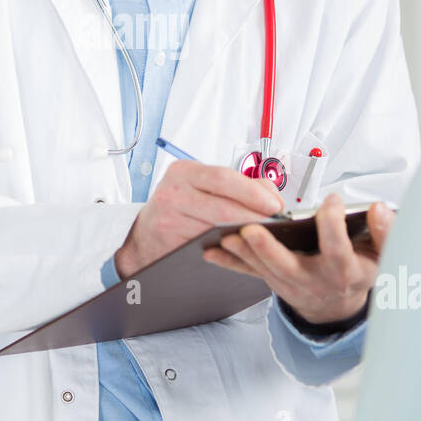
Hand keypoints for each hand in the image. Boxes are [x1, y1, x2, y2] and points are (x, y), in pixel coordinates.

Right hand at [114, 161, 284, 279]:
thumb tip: (271, 193)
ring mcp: (168, 218)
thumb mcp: (200, 186)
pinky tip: (240, 248)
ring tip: (261, 237)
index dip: (252, 192)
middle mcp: (173, 192)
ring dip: (243, 235)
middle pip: (222, 206)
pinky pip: (205, 247)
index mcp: (184, 172)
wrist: (145, 235)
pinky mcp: (169, 242)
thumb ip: (238, 185)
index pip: (223, 178)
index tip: (274, 204)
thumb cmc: (179, 207)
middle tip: (274, 225)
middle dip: (254, 218)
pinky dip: (227, 248)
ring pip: (215, 229)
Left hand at [202, 192, 394, 324]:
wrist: (338, 303)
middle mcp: (314, 280)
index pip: (338, 249)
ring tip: (226, 233)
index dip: (334, 225)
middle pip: (289, 266)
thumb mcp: (383, 255)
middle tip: (251, 229)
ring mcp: (291, 284)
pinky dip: (230, 263)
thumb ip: (385, 231)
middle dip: (269, 249)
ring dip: (243, 252)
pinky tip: (211, 251)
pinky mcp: (273, 282)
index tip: (332, 201)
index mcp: (344, 272)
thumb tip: (378, 208)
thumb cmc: (358, 270)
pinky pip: (250, 273)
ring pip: (264, 269)